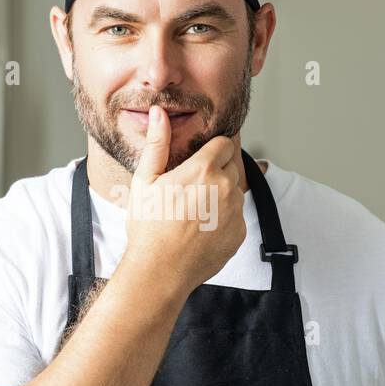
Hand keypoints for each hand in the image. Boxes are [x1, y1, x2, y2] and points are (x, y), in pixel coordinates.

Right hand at [120, 104, 245, 294]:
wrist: (160, 272)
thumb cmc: (148, 227)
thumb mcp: (145, 181)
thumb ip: (158, 144)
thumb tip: (159, 113)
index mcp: (204, 169)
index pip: (226, 142)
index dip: (213, 148)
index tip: (201, 157)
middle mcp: (227, 188)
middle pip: (232, 165)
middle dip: (217, 170)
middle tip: (192, 186)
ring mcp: (236, 212)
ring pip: (235, 191)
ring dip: (221, 194)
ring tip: (193, 210)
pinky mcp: (240, 233)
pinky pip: (236, 216)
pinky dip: (223, 218)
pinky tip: (200, 228)